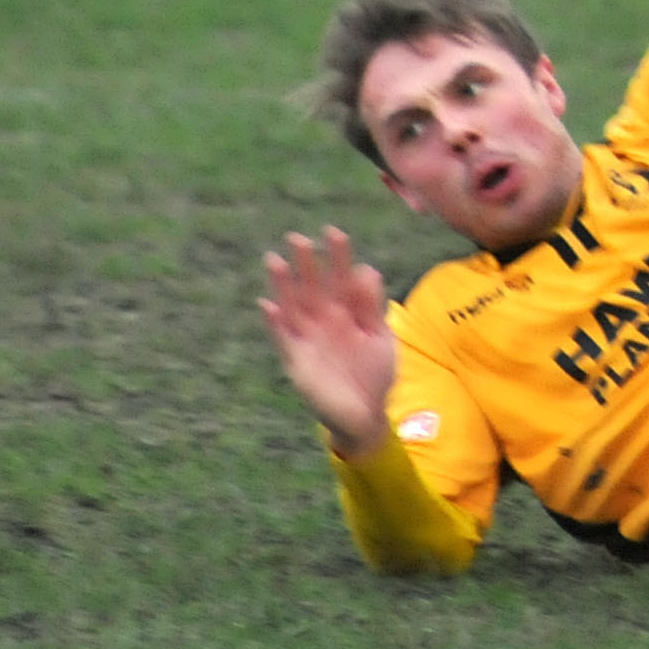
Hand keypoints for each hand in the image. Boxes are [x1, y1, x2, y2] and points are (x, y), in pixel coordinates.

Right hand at [258, 228, 402, 459]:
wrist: (367, 415)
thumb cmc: (376, 374)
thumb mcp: (381, 338)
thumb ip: (373, 308)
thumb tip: (367, 270)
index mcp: (349, 312)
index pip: (342, 277)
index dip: (338, 256)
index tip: (334, 233)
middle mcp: (325, 320)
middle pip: (313, 286)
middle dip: (306, 263)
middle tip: (298, 238)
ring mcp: (309, 338)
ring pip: (293, 306)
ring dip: (283, 285)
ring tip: (274, 260)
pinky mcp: (297, 360)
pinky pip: (283, 338)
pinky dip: (275, 323)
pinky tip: (268, 305)